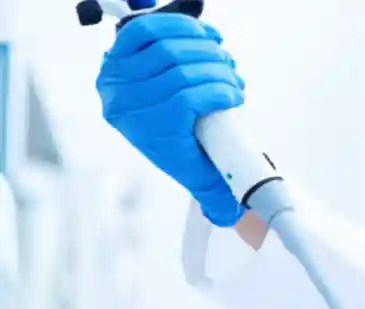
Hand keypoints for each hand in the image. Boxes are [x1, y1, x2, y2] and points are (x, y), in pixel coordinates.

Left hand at [97, 13, 245, 226]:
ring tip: (222, 59)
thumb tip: (233, 217)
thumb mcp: (200, 174)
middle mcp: (125, 99)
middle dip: (216, 67)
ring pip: (168, 43)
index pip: (184, 97)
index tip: (237, 96)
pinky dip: (182, 26)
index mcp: (146, 128)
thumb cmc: (181, 151)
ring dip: (204, 46)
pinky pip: (149, 28)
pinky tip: (205, 36)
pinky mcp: (119, 51)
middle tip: (234, 79)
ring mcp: (118, 73)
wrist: (148, 129)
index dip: (217, 90)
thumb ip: (218, 194)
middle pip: (178, 66)